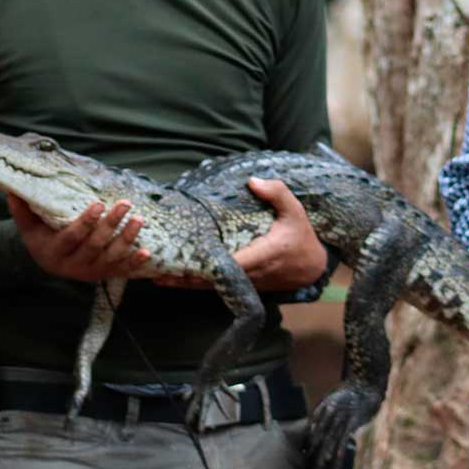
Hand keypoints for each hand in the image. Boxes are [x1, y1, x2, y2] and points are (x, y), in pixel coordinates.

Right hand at [8, 194, 149, 281]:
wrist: (49, 264)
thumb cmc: (40, 238)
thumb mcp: (29, 227)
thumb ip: (23, 211)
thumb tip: (13, 190)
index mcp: (54, 253)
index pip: (71, 237)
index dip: (85, 222)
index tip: (98, 204)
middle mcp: (72, 266)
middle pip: (95, 246)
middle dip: (111, 225)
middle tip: (124, 204)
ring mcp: (90, 272)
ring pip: (111, 258)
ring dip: (127, 240)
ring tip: (139, 220)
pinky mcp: (103, 275)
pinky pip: (121, 271)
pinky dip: (134, 263)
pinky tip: (147, 252)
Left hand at [154, 177, 327, 291]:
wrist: (312, 266)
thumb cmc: (301, 235)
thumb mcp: (295, 210)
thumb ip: (277, 193)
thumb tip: (252, 181)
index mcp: (264, 254)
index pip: (232, 263)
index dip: (207, 265)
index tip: (185, 260)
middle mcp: (252, 273)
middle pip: (213, 279)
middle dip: (186, 277)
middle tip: (158, 270)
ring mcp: (246, 283)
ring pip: (211, 287)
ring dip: (185, 283)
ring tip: (156, 277)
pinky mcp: (242, 287)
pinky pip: (215, 287)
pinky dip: (194, 284)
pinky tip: (173, 280)